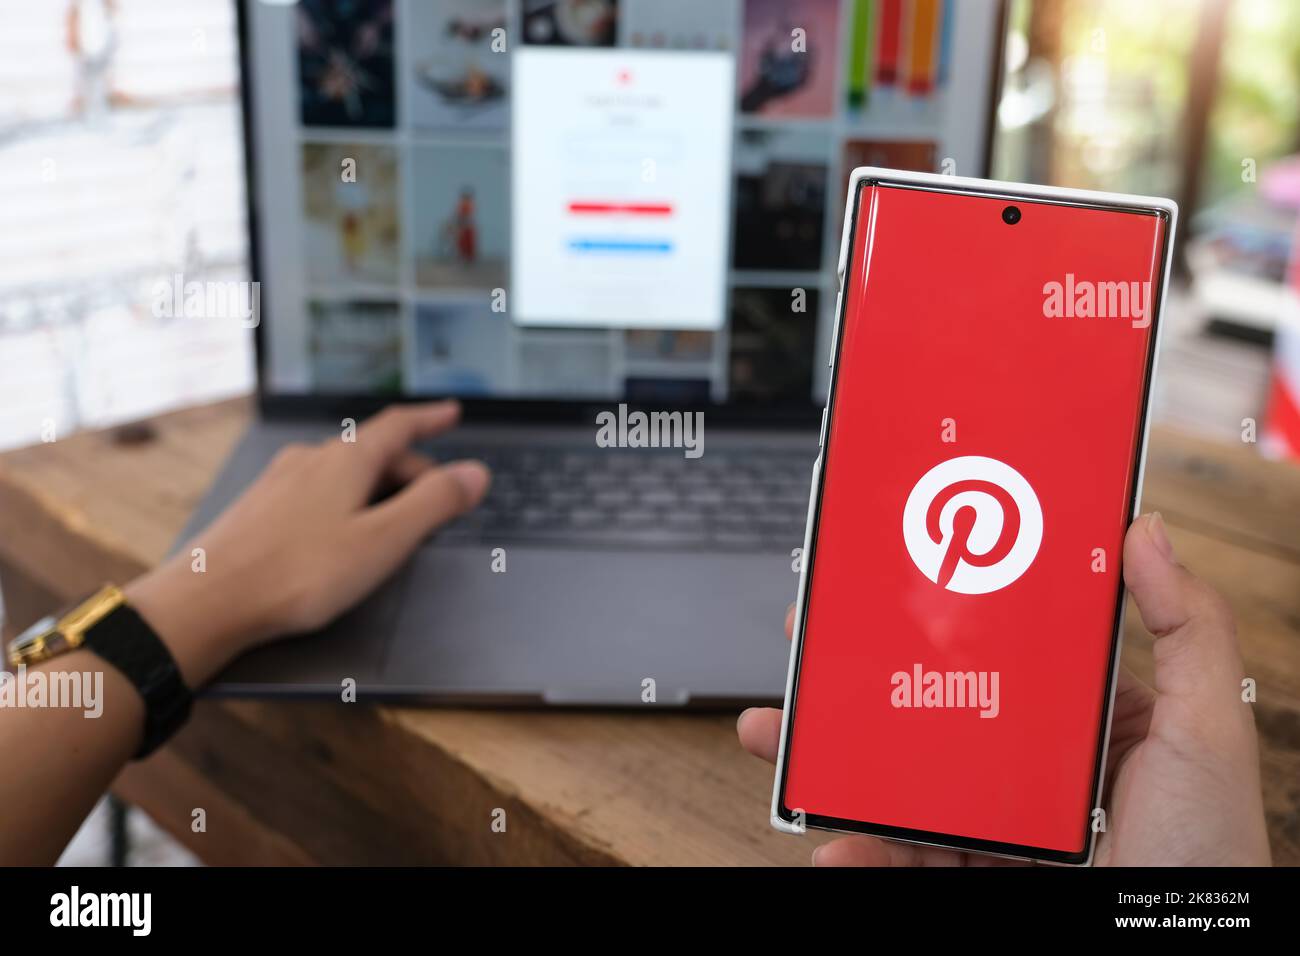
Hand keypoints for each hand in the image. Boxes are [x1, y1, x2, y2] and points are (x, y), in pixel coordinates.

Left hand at [124, 401, 489, 687]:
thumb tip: (475, 473)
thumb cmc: (297, 574)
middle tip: (437, 506)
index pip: (398, 426)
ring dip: (378, 492)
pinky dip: (346, 505)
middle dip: (412, 474)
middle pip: (374, 454)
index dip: (430, 419)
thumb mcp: (383, 541)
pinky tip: (342, 538)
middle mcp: (311, 459)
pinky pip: (317, 494)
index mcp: (346, 459)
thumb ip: (434, 504)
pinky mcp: (259, 510)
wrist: (206, 602)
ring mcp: (280, 482)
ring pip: (344, 475)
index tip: (451, 412)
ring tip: (393, 527)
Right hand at [738, 513, 1271, 865]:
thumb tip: (1145, 534)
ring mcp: (994, 829)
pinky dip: (857, 853)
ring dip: (828, 763)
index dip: (931, 620)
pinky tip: (831, 844)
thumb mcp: (1207, 731)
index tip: (882, 588)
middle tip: (805, 650)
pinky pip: (900, 858)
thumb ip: (1189, 633)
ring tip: (776, 738)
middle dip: (853, 684)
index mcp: (1078, 726)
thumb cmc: (1208, 856)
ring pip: (896, 786)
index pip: (992, 657)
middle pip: (924, 716)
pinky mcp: (971, 878)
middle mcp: (1028, 774)